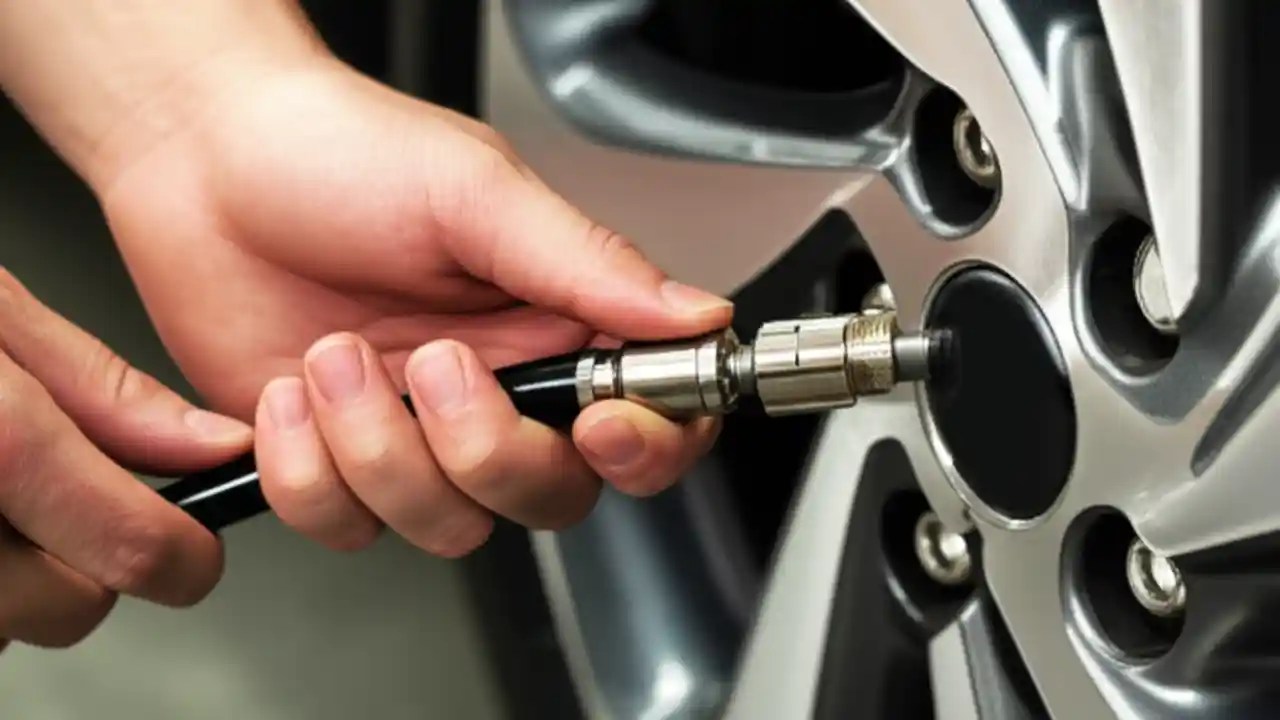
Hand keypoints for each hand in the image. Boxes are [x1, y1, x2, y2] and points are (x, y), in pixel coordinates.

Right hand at [0, 271, 250, 649]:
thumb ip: (100, 388)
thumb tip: (212, 444)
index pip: (129, 544)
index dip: (184, 555)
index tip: (194, 551)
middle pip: (70, 605)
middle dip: (88, 566)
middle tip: (69, 507)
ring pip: (9, 621)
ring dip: (21, 578)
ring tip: (4, 499)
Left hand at [98, 58, 731, 554]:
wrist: (204, 156)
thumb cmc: (339, 150)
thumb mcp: (477, 192)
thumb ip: (589, 264)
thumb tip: (697, 314)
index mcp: (553, 322)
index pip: (648, 418)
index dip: (643, 448)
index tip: (600, 426)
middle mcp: (498, 390)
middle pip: (549, 495)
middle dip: (487, 451)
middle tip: (436, 363)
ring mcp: (416, 435)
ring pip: (447, 524)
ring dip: (378, 451)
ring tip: (334, 355)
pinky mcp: (336, 462)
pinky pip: (346, 526)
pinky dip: (306, 471)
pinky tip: (288, 394)